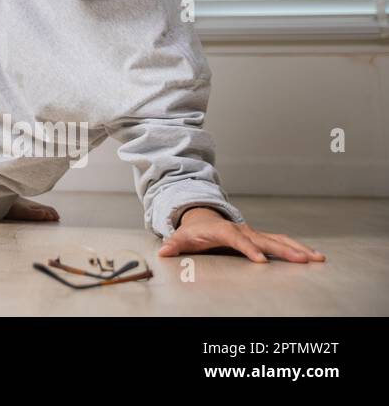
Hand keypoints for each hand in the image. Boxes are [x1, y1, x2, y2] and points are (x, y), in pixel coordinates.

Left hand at [157, 207, 325, 263]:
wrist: (203, 219)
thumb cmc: (193, 232)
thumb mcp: (181, 238)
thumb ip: (173, 244)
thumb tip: (163, 252)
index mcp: (223, 230)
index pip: (237, 239)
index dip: (249, 249)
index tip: (261, 261)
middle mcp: (242, 230)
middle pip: (265, 239)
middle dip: (283, 250)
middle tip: (302, 260)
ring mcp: (254, 233)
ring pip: (278, 240)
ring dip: (297, 249)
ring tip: (317, 258)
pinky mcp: (261, 238)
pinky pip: (282, 243)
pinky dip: (298, 249)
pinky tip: (315, 257)